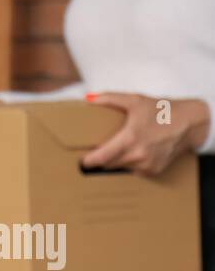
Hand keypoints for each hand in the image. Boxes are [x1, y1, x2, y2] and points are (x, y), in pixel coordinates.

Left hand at [81, 93, 210, 175]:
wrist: (189, 123)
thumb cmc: (161, 110)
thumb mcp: (135, 100)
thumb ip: (110, 99)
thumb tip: (88, 99)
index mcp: (130, 139)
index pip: (100, 159)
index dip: (87, 162)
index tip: (80, 160)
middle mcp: (137, 155)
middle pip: (107, 165)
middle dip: (100, 160)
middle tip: (95, 153)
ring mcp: (146, 166)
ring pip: (119, 169)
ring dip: (115, 163)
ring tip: (115, 151)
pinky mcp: (153, 172)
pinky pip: (133, 172)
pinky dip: (130, 165)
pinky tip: (133, 154)